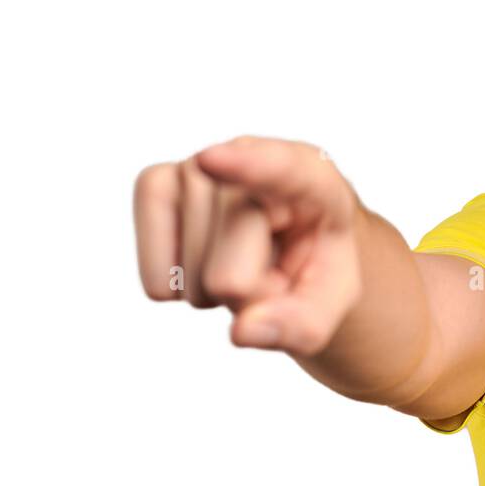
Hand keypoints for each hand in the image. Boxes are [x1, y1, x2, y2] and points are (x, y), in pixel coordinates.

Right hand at [133, 136, 361, 357]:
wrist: (287, 239)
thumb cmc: (312, 262)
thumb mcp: (330, 300)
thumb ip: (303, 323)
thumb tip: (243, 331)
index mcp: (312, 177)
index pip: (280, 170)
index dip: (247, 167)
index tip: (211, 161)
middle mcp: (250, 154)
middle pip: (229, 274)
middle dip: (251, 296)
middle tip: (272, 270)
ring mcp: (196, 166)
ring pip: (190, 279)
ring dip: (216, 293)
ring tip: (241, 258)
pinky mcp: (154, 182)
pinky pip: (156, 280)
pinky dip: (178, 291)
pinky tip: (204, 259)